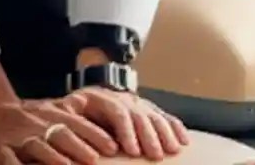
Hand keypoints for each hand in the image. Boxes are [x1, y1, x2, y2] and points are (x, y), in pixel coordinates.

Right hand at [0, 98, 118, 164]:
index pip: (78, 124)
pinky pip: (10, 160)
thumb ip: (72, 124)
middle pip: (61, 135)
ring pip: (38, 146)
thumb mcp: (50, 115)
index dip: (95, 135)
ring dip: (53, 158)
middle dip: (79, 147)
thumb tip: (107, 139)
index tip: (113, 146)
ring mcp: (17, 137)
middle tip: (95, 160)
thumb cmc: (27, 118)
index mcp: (52, 116)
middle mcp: (37, 124)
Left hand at [60, 87, 190, 159]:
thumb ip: (72, 111)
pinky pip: (166, 118)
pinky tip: (184, 140)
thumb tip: (71, 109)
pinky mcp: (149, 111)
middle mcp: (127, 100)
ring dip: (166, 135)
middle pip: (142, 117)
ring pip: (157, 117)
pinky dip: (176, 129)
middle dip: (150, 137)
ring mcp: (140, 105)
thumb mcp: (70, 108)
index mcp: (107, 99)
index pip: (120, 114)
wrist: (86, 98)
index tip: (132, 151)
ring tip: (171, 150)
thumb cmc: (77, 111)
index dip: (128, 132)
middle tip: (156, 155)